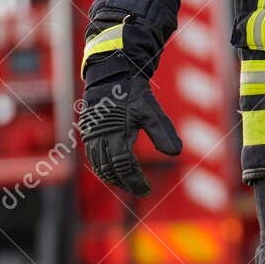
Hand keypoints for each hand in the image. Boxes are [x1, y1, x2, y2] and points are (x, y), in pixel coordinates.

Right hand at [79, 73, 181, 196]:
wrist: (111, 74)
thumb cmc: (132, 93)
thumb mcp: (151, 110)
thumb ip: (162, 132)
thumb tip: (176, 153)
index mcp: (115, 132)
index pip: (123, 166)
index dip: (135, 181)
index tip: (146, 189)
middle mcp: (99, 137)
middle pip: (109, 170)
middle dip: (125, 183)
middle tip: (141, 189)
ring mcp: (91, 135)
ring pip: (99, 166)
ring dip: (113, 178)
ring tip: (129, 183)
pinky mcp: (88, 132)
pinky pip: (94, 157)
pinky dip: (104, 168)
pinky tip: (116, 170)